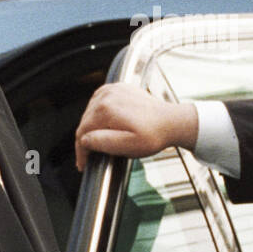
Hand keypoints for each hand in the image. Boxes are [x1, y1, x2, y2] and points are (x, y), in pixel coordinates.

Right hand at [75, 83, 198, 171]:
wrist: (172, 121)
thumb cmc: (154, 135)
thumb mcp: (128, 146)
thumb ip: (103, 142)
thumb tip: (84, 139)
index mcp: (106, 110)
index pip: (82, 132)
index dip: (81, 151)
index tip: (83, 163)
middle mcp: (107, 96)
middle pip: (85, 121)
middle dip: (85, 139)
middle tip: (89, 156)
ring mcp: (112, 89)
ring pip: (90, 111)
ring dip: (91, 126)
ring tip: (97, 141)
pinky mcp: (119, 88)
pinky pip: (99, 101)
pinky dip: (98, 113)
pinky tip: (104, 123)